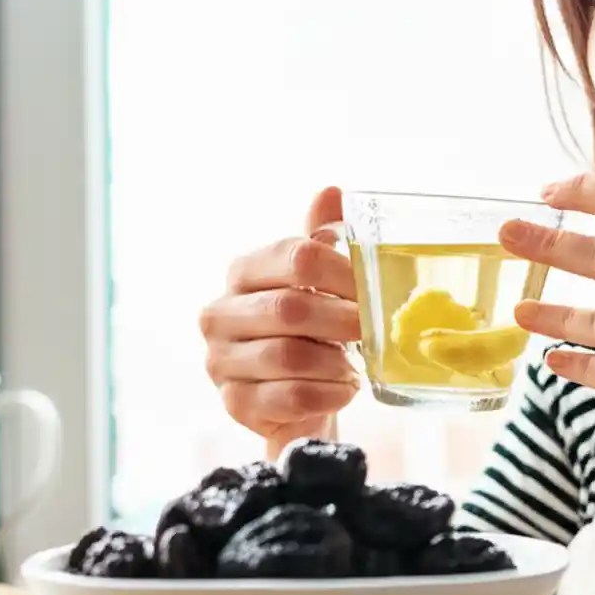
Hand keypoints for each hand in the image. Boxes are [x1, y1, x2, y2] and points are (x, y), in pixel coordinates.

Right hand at [200, 187, 362, 458]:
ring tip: (356, 365)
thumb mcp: (316, 283)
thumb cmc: (311, 332)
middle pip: (290, 309)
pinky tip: (345, 388)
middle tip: (372, 332)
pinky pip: (289, 397)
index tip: (373, 290)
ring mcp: (220, 361)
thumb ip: (319, 238)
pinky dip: (329, 393)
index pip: (296, 257)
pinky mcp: (235, 402)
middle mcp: (220, 313)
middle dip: (342, 321)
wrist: (298, 401)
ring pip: (288, 356)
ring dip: (335, 362)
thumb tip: (331, 191)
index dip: (343, 272)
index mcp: (244, 272)